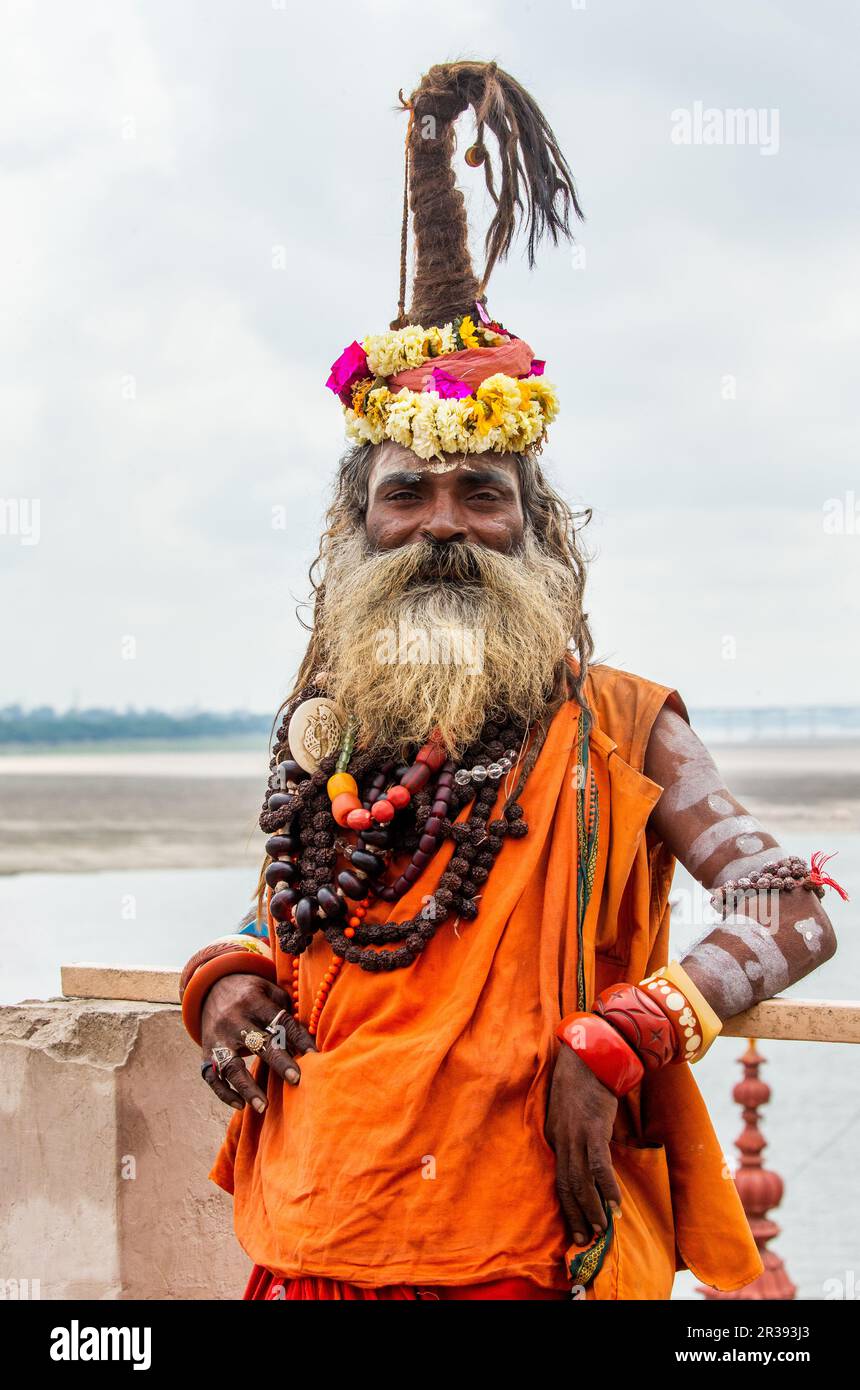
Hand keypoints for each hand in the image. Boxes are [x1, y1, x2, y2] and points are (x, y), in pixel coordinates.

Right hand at [200, 973, 315, 1112]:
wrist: (212, 988)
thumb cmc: (252, 994)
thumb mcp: (268, 990)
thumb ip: (286, 1010)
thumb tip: (306, 1040)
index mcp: (253, 1001)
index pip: (279, 1021)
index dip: (298, 1038)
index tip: (315, 1055)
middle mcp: (233, 1020)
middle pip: (258, 1043)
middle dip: (278, 1062)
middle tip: (296, 1080)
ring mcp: (217, 1038)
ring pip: (230, 1065)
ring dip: (246, 1087)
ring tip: (263, 1107)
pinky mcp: (206, 1053)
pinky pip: (211, 1077)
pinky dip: (224, 1093)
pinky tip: (241, 1106)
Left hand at [546, 1043, 621, 1244]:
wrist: (589, 1053)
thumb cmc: (581, 1079)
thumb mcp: (568, 1109)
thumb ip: (571, 1132)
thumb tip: (582, 1153)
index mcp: (554, 1136)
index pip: (558, 1178)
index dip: (566, 1205)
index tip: (573, 1226)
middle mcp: (561, 1139)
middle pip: (566, 1185)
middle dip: (575, 1215)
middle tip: (583, 1239)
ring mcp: (576, 1136)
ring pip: (581, 1182)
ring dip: (591, 1209)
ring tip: (599, 1231)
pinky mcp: (594, 1129)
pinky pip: (599, 1166)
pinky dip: (607, 1189)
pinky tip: (615, 1206)